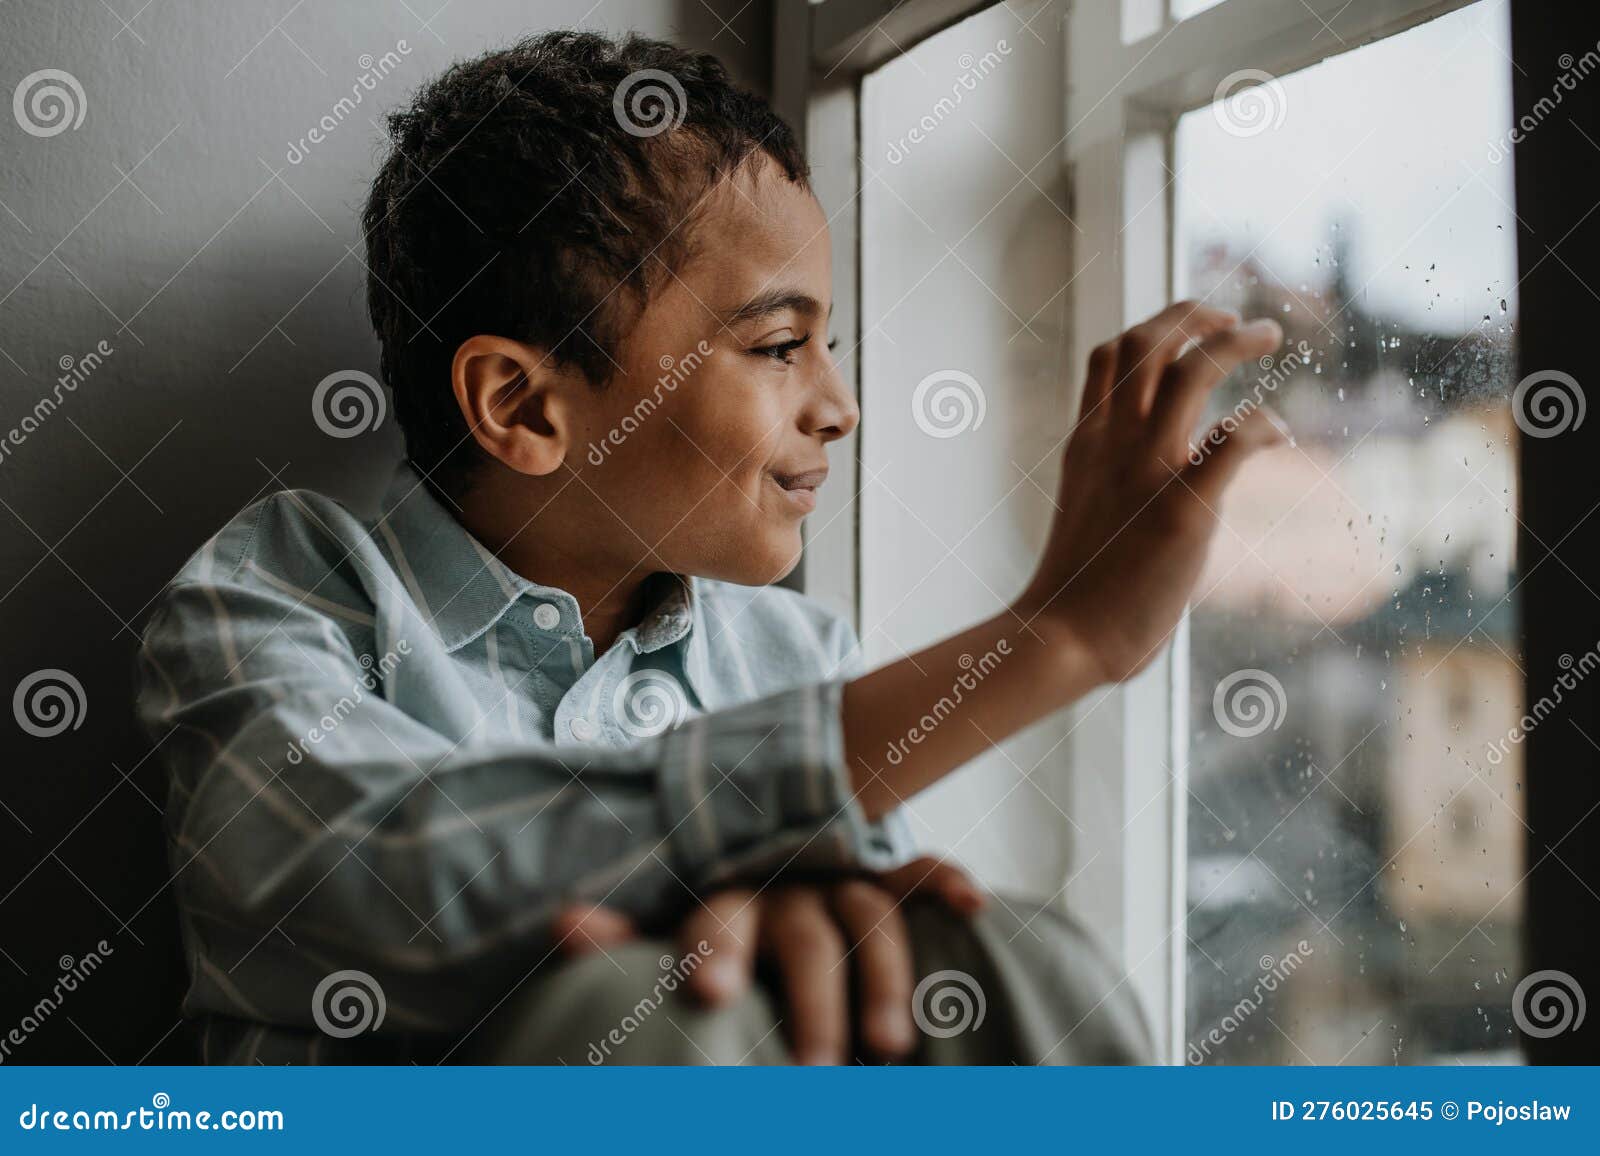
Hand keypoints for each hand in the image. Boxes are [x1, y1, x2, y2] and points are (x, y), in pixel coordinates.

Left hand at [553, 856, 982, 1063]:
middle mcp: (785, 887)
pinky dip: (943, 881)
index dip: (715, 952)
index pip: (718, 920)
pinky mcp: (882, 883)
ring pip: (870, 920)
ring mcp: (838, 883)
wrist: (748, 852)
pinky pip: (915, 875)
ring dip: (885, 977)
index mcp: (723, 899)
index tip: (708, 996)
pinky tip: (971, 904)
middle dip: (814, 1002)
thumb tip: (563, 923)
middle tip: (816, 1073)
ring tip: (892, 1049)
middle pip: (805, 939)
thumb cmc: (705, 924)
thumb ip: (621, 934)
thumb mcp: (661, 928)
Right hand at [1016, 301, 1287, 682]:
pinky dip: (1262, 423)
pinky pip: (1234, 437)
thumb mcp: (1086, 508)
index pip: (1111, 354)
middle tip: (1232, 319)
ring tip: (1267, 336)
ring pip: (1193, 368)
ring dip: (1237, 342)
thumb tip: (1153, 480)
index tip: (1189, 330)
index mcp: (1086, 442)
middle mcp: (1114, 441)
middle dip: (1195, 314)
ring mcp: (1148, 469)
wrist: (1065, 637)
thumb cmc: (1077, 590)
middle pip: (1148, 340)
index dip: (1155, 328)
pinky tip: (1278, 434)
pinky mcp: (1185, 507)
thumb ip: (1113, 477)